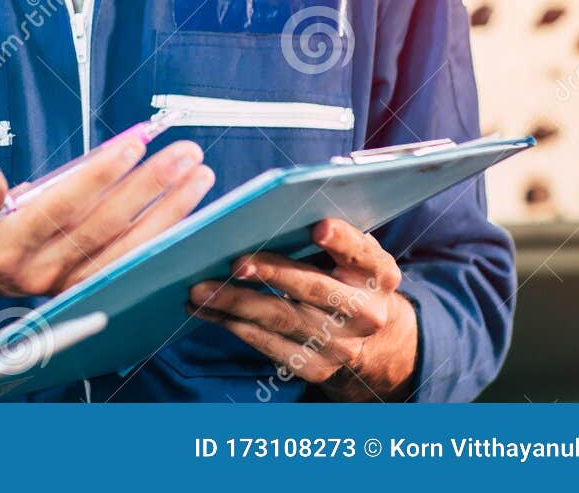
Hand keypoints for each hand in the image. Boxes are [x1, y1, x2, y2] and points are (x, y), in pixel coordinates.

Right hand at [0, 136, 213, 380]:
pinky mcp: (80, 285)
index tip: (131, 147)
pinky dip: (159, 237)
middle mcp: (39, 270)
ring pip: (125, 250)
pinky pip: (127, 261)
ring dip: (167, 213)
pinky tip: (185, 210)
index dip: (97, 178)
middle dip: (148, 190)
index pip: (60, 209)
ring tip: (197, 178)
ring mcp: (64, 283)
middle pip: (104, 229)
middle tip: (183, 156)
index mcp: (5, 244)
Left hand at [187, 218, 417, 400]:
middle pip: (313, 289)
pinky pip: (268, 346)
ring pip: (281, 320)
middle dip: (272, 274)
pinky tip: (204, 310)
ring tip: (200, 289)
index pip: (362, 254)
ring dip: (236, 304)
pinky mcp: (315, 368)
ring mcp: (340, 345)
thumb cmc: (348, 279)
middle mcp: (365, 313)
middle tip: (234, 262)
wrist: (374, 345)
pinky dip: (232, 326)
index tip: (318, 228)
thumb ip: (330, 237)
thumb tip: (272, 210)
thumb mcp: (355, 257)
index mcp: (379, 275)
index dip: (342, 241)